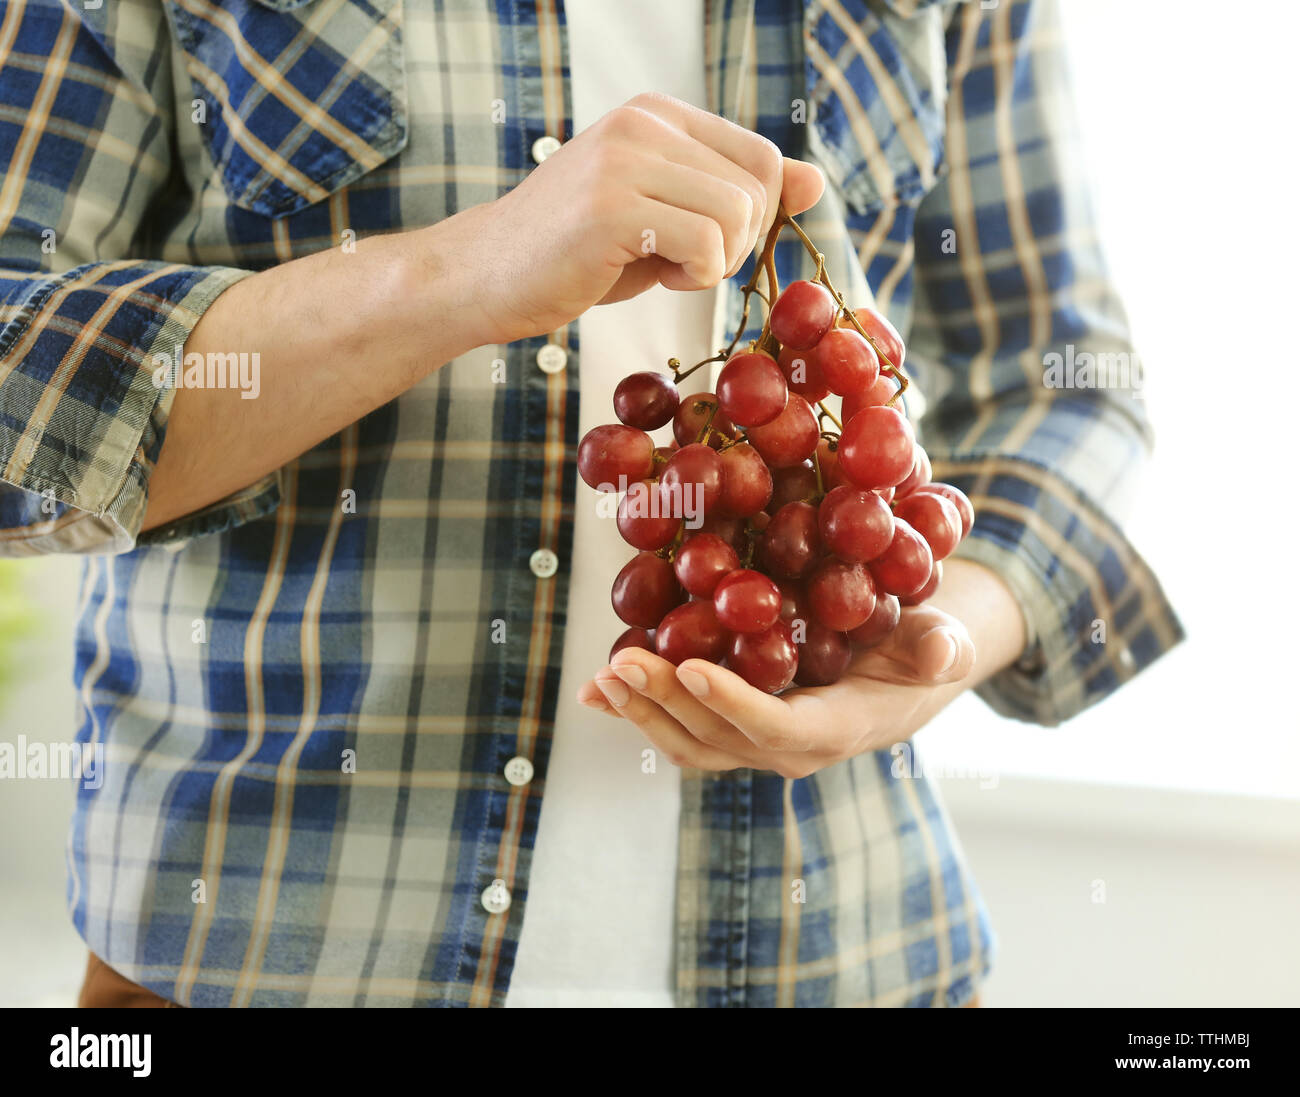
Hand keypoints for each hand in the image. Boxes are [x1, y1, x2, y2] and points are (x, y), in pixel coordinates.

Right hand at [459, 92, 825, 344]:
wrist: (487, 276)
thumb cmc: (577, 251)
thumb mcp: (668, 210)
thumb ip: (736, 191)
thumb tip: (816, 180)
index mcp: (657, 113)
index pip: (763, 156)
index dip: (753, 217)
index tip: (703, 241)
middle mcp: (643, 121)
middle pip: (759, 185)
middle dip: (739, 242)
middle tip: (685, 261)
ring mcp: (625, 160)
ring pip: (737, 215)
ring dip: (715, 263)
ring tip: (664, 267)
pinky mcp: (611, 208)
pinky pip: (706, 245)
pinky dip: (694, 277)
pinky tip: (651, 275)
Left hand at [574, 559, 1027, 777]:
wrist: (904, 670)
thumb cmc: (920, 646)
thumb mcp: (942, 641)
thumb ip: (940, 648)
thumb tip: (944, 652)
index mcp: (838, 728)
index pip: (778, 728)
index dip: (733, 702)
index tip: (690, 666)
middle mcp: (790, 749)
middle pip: (718, 737)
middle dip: (666, 702)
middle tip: (621, 662)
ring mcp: (756, 745)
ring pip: (690, 742)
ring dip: (643, 712)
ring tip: (602, 677)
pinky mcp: (734, 730)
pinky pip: (682, 730)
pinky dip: (640, 711)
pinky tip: (598, 690)